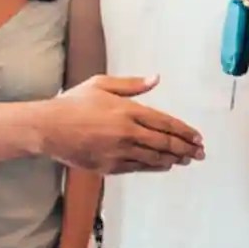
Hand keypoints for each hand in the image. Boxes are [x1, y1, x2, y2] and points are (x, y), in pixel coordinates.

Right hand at [43, 74, 204, 174]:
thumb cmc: (73, 103)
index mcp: (127, 111)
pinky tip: (164, 165)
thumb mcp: (101, 84)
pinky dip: (155, 167)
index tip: (197, 137)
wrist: (49, 128)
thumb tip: (156, 79)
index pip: (165, 123)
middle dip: (186, 148)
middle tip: (200, 152)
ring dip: (174, 159)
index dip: (184, 131)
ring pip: (155, 159)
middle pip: (164, 143)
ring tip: (186, 159)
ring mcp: (118, 152)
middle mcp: (127, 133)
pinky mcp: (110, 166)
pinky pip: (139, 168)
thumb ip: (132, 84)